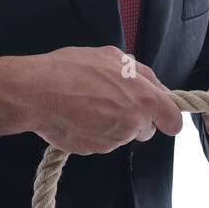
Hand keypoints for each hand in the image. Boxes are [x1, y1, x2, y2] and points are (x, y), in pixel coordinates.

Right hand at [0, 46, 182, 153]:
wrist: (35, 92)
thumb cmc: (70, 70)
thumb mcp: (112, 57)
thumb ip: (140, 73)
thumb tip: (152, 83)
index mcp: (145, 98)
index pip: (173, 119)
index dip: (169, 119)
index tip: (166, 119)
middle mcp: (134, 122)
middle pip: (147, 130)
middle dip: (136, 120)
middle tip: (114, 103)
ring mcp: (114, 139)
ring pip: (123, 136)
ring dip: (112, 125)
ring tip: (89, 105)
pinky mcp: (95, 150)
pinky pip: (102, 142)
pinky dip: (94, 133)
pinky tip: (78, 117)